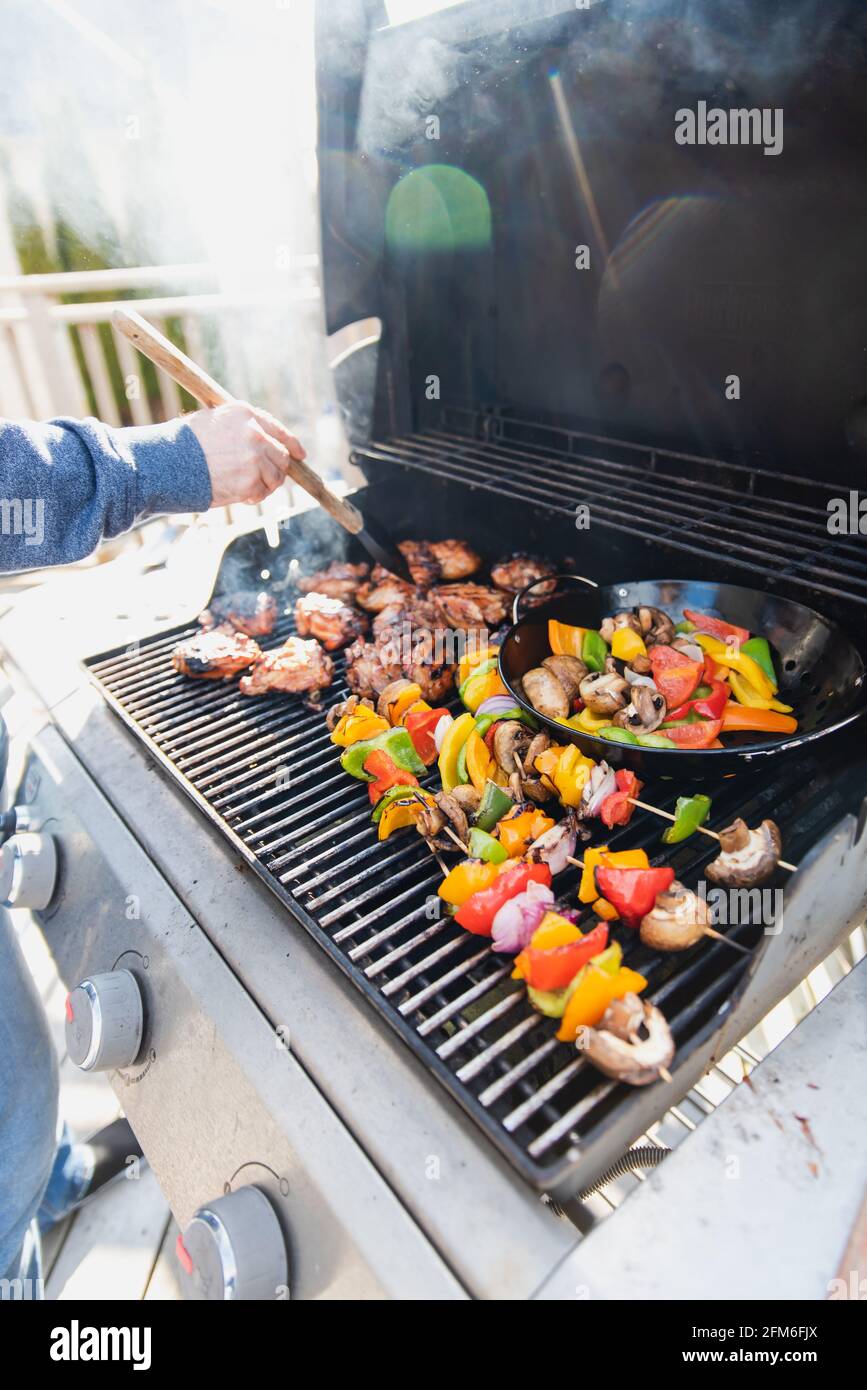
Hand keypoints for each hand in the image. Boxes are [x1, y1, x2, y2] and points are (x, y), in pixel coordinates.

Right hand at [185, 401, 305, 506]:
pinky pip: (262, 493)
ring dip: (264, 485)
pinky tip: (237, 494)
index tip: (300, 455)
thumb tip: (258, 441)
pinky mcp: (250, 482)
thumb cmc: (182, 444)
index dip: (291, 444)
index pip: (277, 429)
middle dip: (275, 469)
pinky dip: (253, 497)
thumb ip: (237, 428)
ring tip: (244, 486)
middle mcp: (254, 433)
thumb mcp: (211, 421)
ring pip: (275, 477)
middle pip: (281, 456)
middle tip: (263, 479)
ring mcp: (254, 458)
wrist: (167, 463)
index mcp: (245, 414)